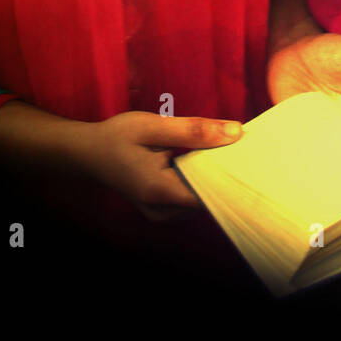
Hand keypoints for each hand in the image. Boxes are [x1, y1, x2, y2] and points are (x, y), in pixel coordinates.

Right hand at [82, 110, 243, 223]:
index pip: (212, 196)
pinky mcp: (162, 208)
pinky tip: (208, 157)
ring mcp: (161, 213)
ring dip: (214, 175)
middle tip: (245, 147)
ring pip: (201, 198)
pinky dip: (202, 177)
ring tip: (228, 149)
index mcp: (160, 193)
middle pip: (209, 198)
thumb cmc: (117, 137)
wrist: (87, 153)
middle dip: (226, 173)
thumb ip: (195, 130)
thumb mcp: (154, 126)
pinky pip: (191, 196)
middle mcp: (162, 211)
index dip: (234, 177)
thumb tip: (236, 132)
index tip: (253, 158)